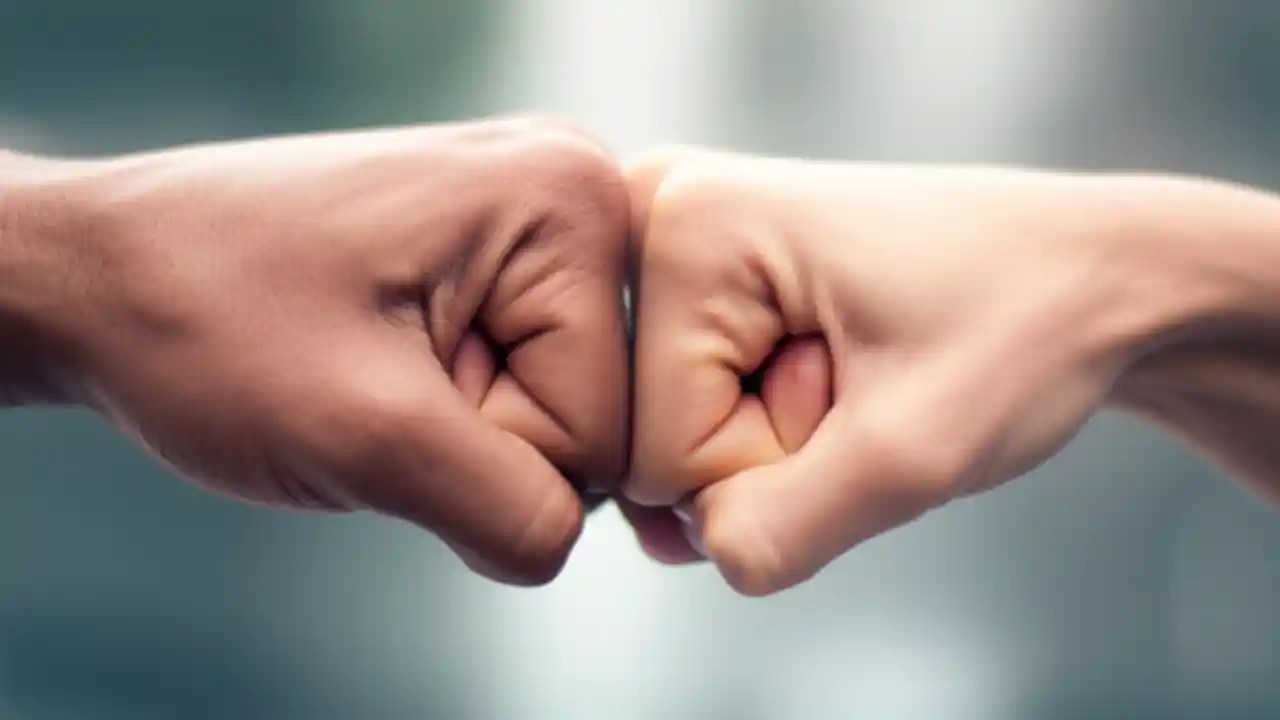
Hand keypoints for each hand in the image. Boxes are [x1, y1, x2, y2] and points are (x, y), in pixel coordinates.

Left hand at [0, 119, 629, 583]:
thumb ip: (510, 510)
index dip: (495, 454)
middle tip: (380, 385)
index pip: (606, 425)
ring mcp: (530, 225)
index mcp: (567, 201)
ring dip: (463, 431)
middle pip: (597, 416)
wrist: (103, 275)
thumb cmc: (205, 320)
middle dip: (484, 442)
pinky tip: (386, 362)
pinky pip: (521, 385)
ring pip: (557, 413)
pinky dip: (450, 409)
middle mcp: (568, 195)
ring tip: (373, 368)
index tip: (392, 396)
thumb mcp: (367, 435)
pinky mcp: (495, 260)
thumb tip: (567, 540)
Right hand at [624, 151, 1191, 593]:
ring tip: (857, 369)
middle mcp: (657, 210)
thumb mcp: (910, 452)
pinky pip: (694, 404)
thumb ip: (776, 530)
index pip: (660, 453)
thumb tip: (693, 547)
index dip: (776, 462)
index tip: (863, 387)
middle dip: (768, 450)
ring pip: (675, 431)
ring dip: (775, 439)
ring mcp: (677, 238)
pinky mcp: (702, 272)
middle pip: (654, 440)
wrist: (1095, 274)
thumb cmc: (1026, 323)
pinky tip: (831, 365)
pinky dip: (770, 420)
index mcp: (686, 220)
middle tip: (865, 380)